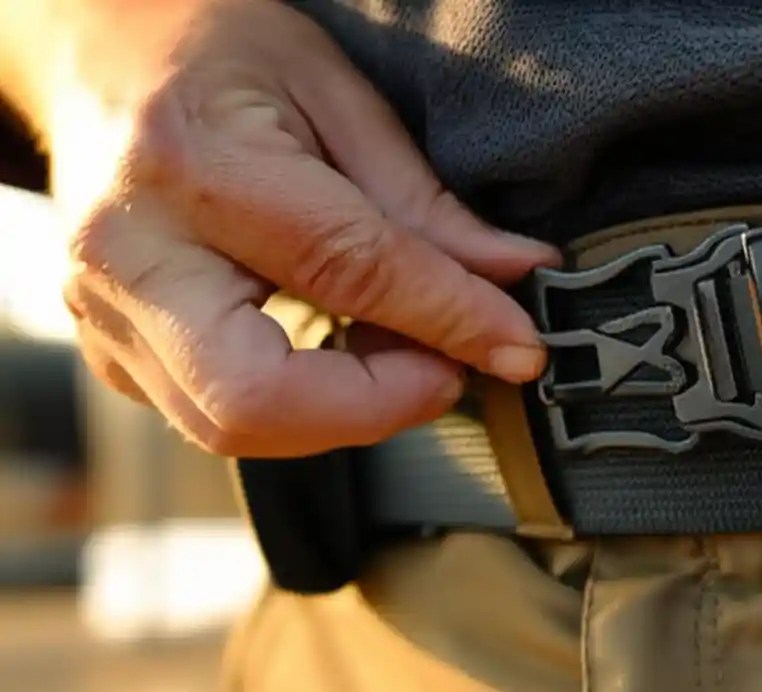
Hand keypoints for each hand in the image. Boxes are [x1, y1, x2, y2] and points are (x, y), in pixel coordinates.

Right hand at [41, 0, 556, 456]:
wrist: (102, 59)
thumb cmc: (220, 55)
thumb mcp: (337, 96)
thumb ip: (426, 205)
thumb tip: (518, 278)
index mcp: (191, 162)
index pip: (345, 270)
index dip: (451, 320)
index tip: (519, 347)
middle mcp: (127, 254)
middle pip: (253, 399)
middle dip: (376, 406)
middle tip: (446, 368)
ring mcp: (105, 314)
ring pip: (232, 426)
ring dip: (346, 409)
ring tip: (399, 346)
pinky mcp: (112, 351)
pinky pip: (216, 415)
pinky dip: (303, 403)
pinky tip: (341, 348)